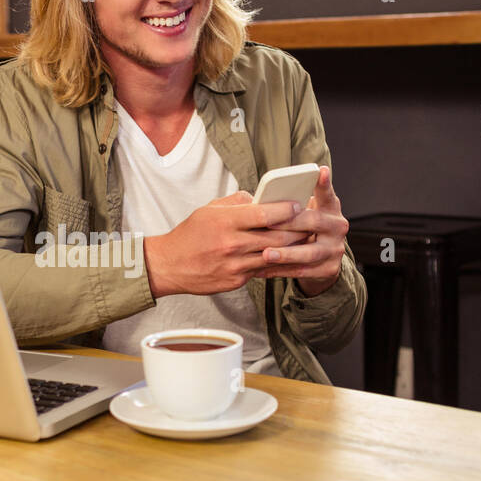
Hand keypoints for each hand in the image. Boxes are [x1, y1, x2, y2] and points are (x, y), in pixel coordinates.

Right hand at [143, 192, 305, 298]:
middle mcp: (232, 244)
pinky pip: (263, 270)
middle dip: (297, 230)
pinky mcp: (236, 281)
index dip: (286, 209)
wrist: (169, 265)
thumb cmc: (190, 235)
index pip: (264, 214)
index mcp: (225, 222)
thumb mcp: (209, 209)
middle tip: (310, 224)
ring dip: (293, 248)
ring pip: (274, 256)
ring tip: (305, 240)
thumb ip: (237, 202)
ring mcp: (235, 265)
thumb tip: (261, 199)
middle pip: (276, 237)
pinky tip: (288, 257)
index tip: (298, 204)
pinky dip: (277, 263)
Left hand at [256, 166, 348, 295]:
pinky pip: (303, 271)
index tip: (319, 171)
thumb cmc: (304, 229)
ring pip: (309, 252)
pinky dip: (281, 270)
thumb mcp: (304, 214)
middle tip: (269, 224)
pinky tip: (262, 268)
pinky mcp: (329, 269)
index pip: (327, 193)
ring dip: (286, 254)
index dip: (324, 183)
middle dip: (290, 223)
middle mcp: (337, 227)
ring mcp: (335, 249)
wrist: (321, 260)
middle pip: (315, 222)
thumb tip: (261, 202)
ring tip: (266, 254)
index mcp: (330, 209)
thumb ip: (292, 206)